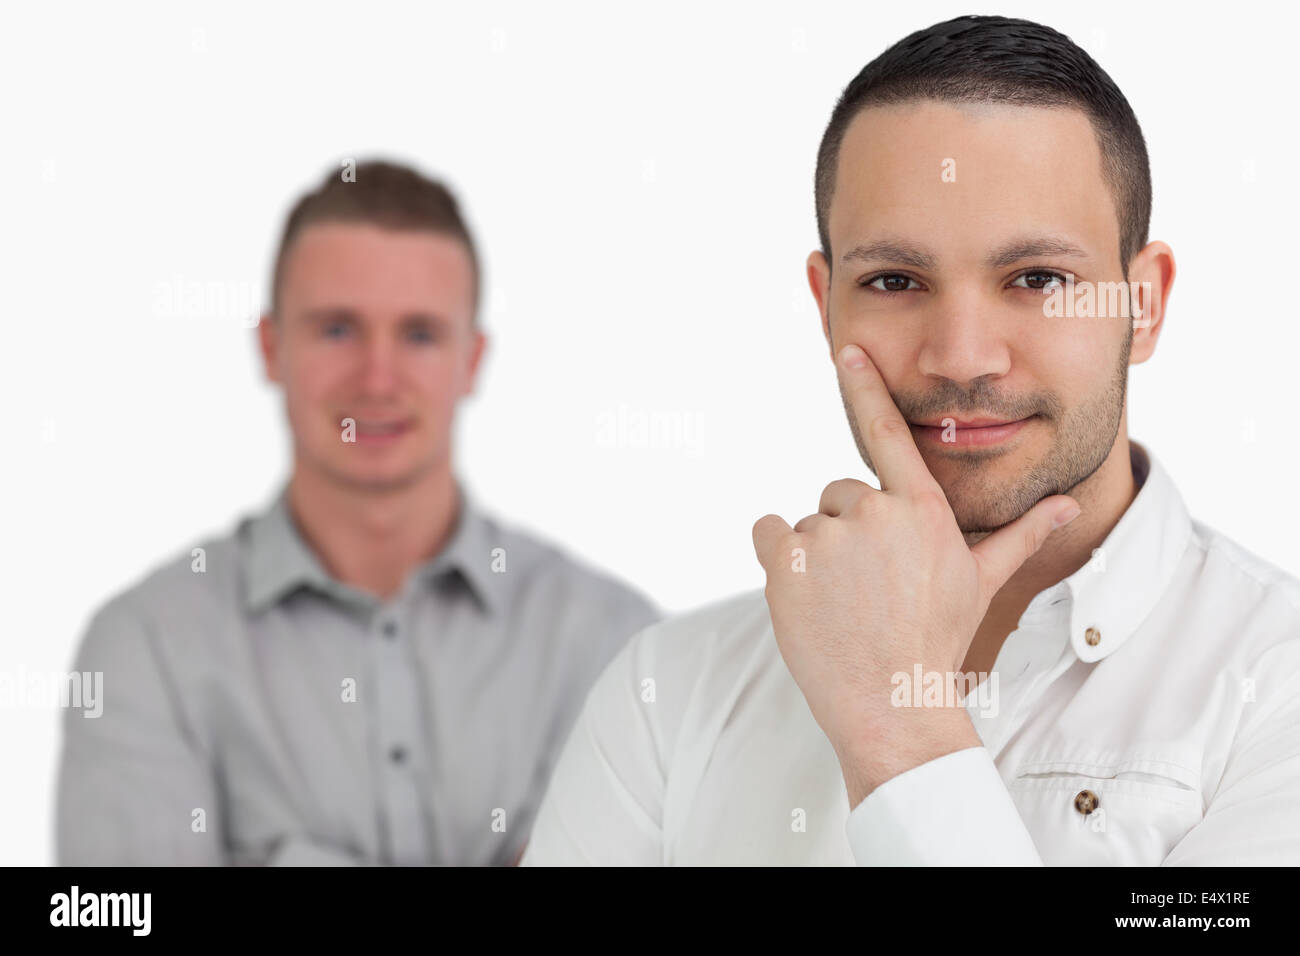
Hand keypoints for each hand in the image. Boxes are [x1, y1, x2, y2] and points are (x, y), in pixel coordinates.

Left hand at [751, 343, 1079, 797]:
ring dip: (814, 554)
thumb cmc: (937, 639)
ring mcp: (825, 535)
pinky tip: (805, 597)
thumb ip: (1018, 534)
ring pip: (806, 522)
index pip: (889, 432)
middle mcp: (873, 512)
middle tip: (866, 585)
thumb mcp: (981, 581)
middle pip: (842, 494)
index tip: (846, 349)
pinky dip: (777, 558)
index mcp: (920, 510)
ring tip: (841, 602)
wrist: (891, 701)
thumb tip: (1066, 504)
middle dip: (848, 532)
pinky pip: (768, 534)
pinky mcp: (784, 560)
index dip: (865, 388)